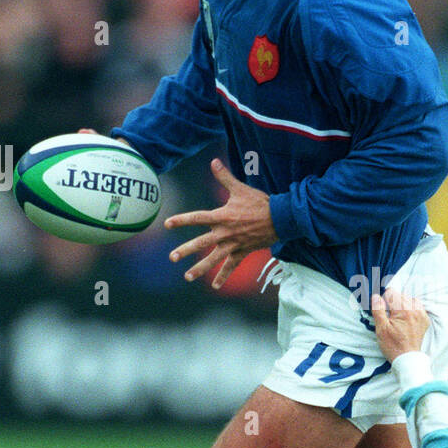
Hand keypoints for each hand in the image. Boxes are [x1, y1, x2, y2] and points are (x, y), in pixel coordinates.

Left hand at [165, 158, 276, 289]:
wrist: (280, 218)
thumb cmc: (260, 202)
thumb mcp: (241, 189)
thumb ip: (224, 177)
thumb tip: (213, 161)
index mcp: (222, 216)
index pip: (197, 218)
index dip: (181, 220)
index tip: (167, 224)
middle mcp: (225, 232)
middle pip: (201, 243)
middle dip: (186, 250)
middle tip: (172, 257)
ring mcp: (233, 244)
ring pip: (214, 258)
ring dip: (200, 268)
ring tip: (187, 276)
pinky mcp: (242, 252)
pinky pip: (231, 266)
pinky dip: (223, 275)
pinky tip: (215, 286)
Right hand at [371, 289, 429, 361]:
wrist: (407, 359)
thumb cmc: (393, 345)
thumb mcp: (381, 329)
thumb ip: (378, 310)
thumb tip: (376, 296)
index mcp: (404, 310)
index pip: (391, 293)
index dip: (384, 300)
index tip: (383, 310)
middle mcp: (415, 310)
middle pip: (400, 295)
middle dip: (393, 303)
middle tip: (390, 317)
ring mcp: (422, 314)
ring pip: (409, 299)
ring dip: (402, 305)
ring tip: (398, 318)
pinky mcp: (425, 320)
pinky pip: (417, 307)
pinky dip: (410, 310)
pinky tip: (405, 319)